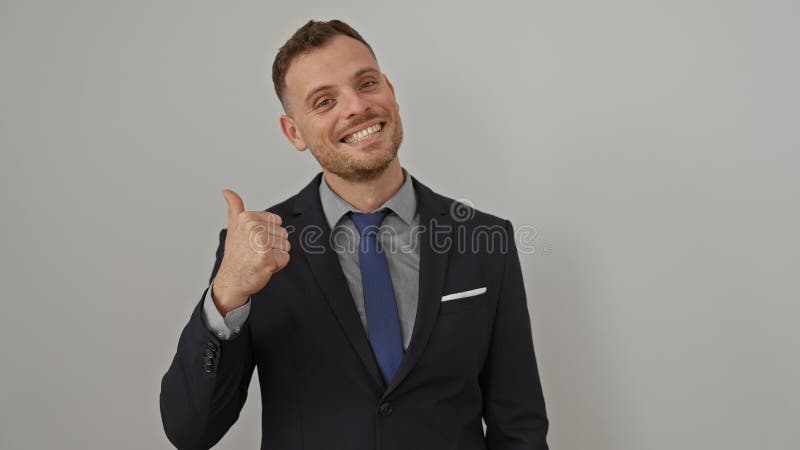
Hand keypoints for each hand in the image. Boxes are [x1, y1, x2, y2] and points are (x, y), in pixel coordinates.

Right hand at [211, 189, 289, 314]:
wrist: (231, 280)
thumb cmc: (236, 254)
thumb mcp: (234, 227)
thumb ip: (235, 207)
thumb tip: (227, 191)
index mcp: (247, 217)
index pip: (277, 222)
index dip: (270, 234)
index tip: (254, 242)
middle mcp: (253, 227)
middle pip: (283, 234)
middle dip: (274, 246)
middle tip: (256, 253)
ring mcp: (259, 242)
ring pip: (286, 246)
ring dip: (276, 256)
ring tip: (259, 259)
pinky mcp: (266, 257)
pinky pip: (285, 258)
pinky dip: (277, 266)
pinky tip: (263, 267)